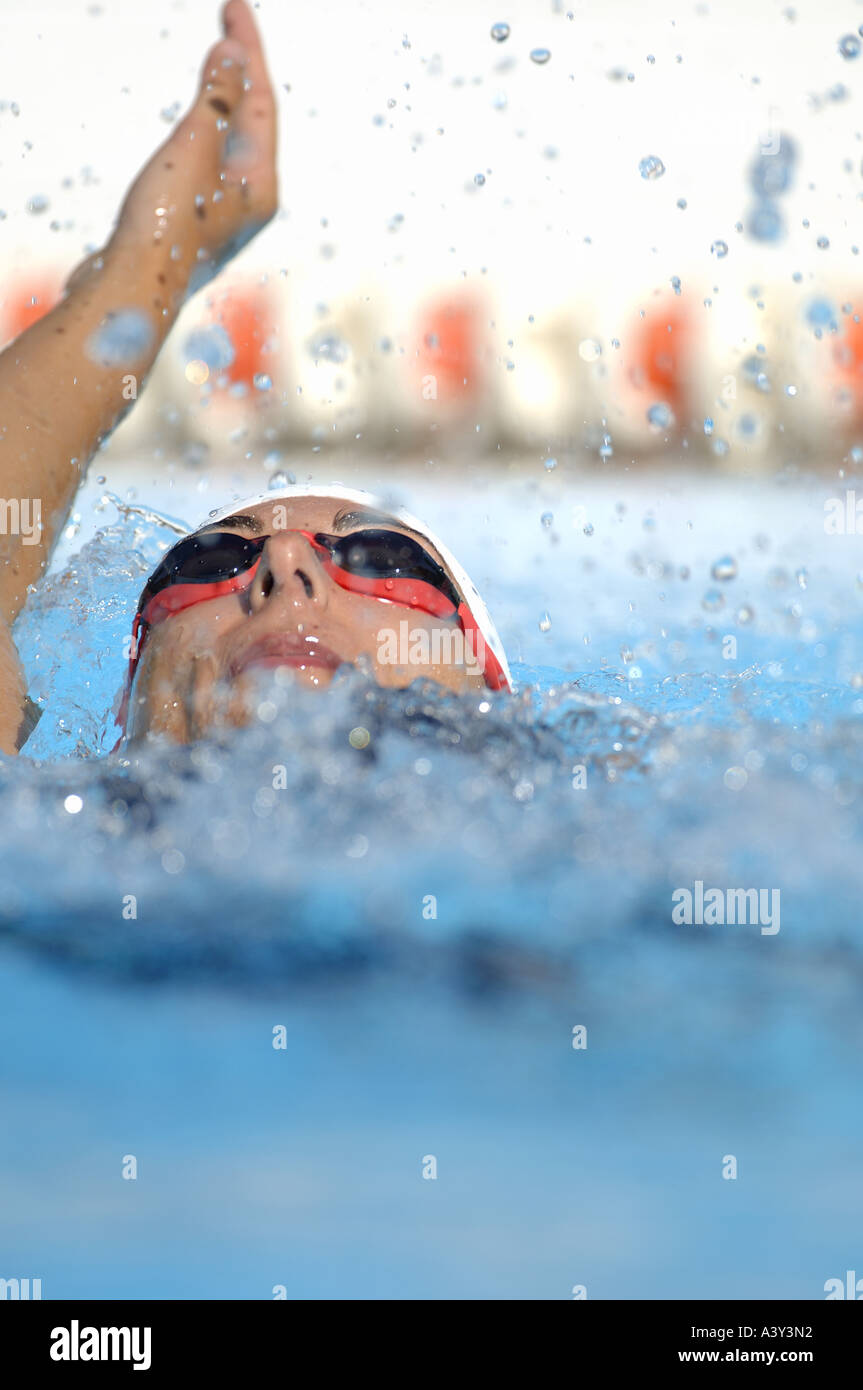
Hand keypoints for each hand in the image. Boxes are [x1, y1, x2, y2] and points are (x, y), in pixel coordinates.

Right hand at [106, 0, 277, 297]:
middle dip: (242, 69)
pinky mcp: (192, 223)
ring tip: (220, 62)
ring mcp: (222, 213)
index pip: (262, 101)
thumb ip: (216, 100)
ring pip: (229, 141)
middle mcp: (249, 201)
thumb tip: (233, 55)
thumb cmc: (165, 228)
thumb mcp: (194, 149)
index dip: (248, 50)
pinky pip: (206, 161)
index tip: (234, 6)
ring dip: (224, 98)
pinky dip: (202, 130)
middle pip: (252, 119)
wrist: (130, 292)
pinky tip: (195, 126)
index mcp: (261, 185)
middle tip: (229, 19)